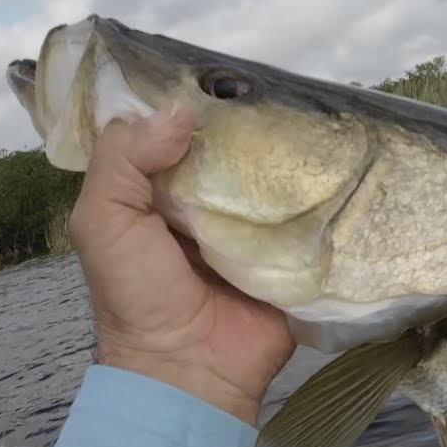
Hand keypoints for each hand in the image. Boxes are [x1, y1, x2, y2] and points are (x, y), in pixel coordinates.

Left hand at [68, 104, 294, 424]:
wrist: (193, 370)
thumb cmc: (139, 297)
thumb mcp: (104, 222)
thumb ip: (123, 161)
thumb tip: (180, 111)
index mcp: (162, 191)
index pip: (180, 132)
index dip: (197, 103)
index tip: (222, 76)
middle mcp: (211, 204)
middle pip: (237, 150)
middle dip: (256, 125)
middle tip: (284, 94)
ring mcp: (258, 227)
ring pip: (279, 177)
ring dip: (295, 159)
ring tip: (323, 124)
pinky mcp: (297, 252)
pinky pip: (315, 217)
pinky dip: (326, 197)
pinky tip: (343, 169)